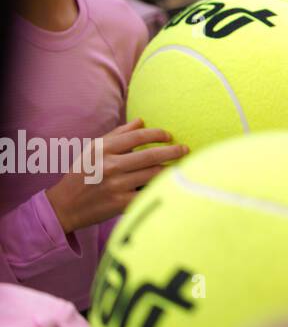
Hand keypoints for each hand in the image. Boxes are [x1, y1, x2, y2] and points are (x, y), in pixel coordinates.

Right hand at [44, 119, 187, 233]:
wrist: (64, 206)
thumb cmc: (82, 174)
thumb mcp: (94, 149)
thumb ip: (118, 134)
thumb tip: (141, 120)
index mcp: (103, 150)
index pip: (138, 136)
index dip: (157, 134)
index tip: (169, 135)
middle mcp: (110, 166)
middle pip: (151, 156)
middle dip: (173, 151)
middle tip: (185, 149)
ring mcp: (116, 186)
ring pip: (153, 174)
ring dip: (170, 169)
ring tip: (182, 166)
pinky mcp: (120, 204)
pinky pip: (148, 193)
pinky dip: (161, 188)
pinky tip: (170, 184)